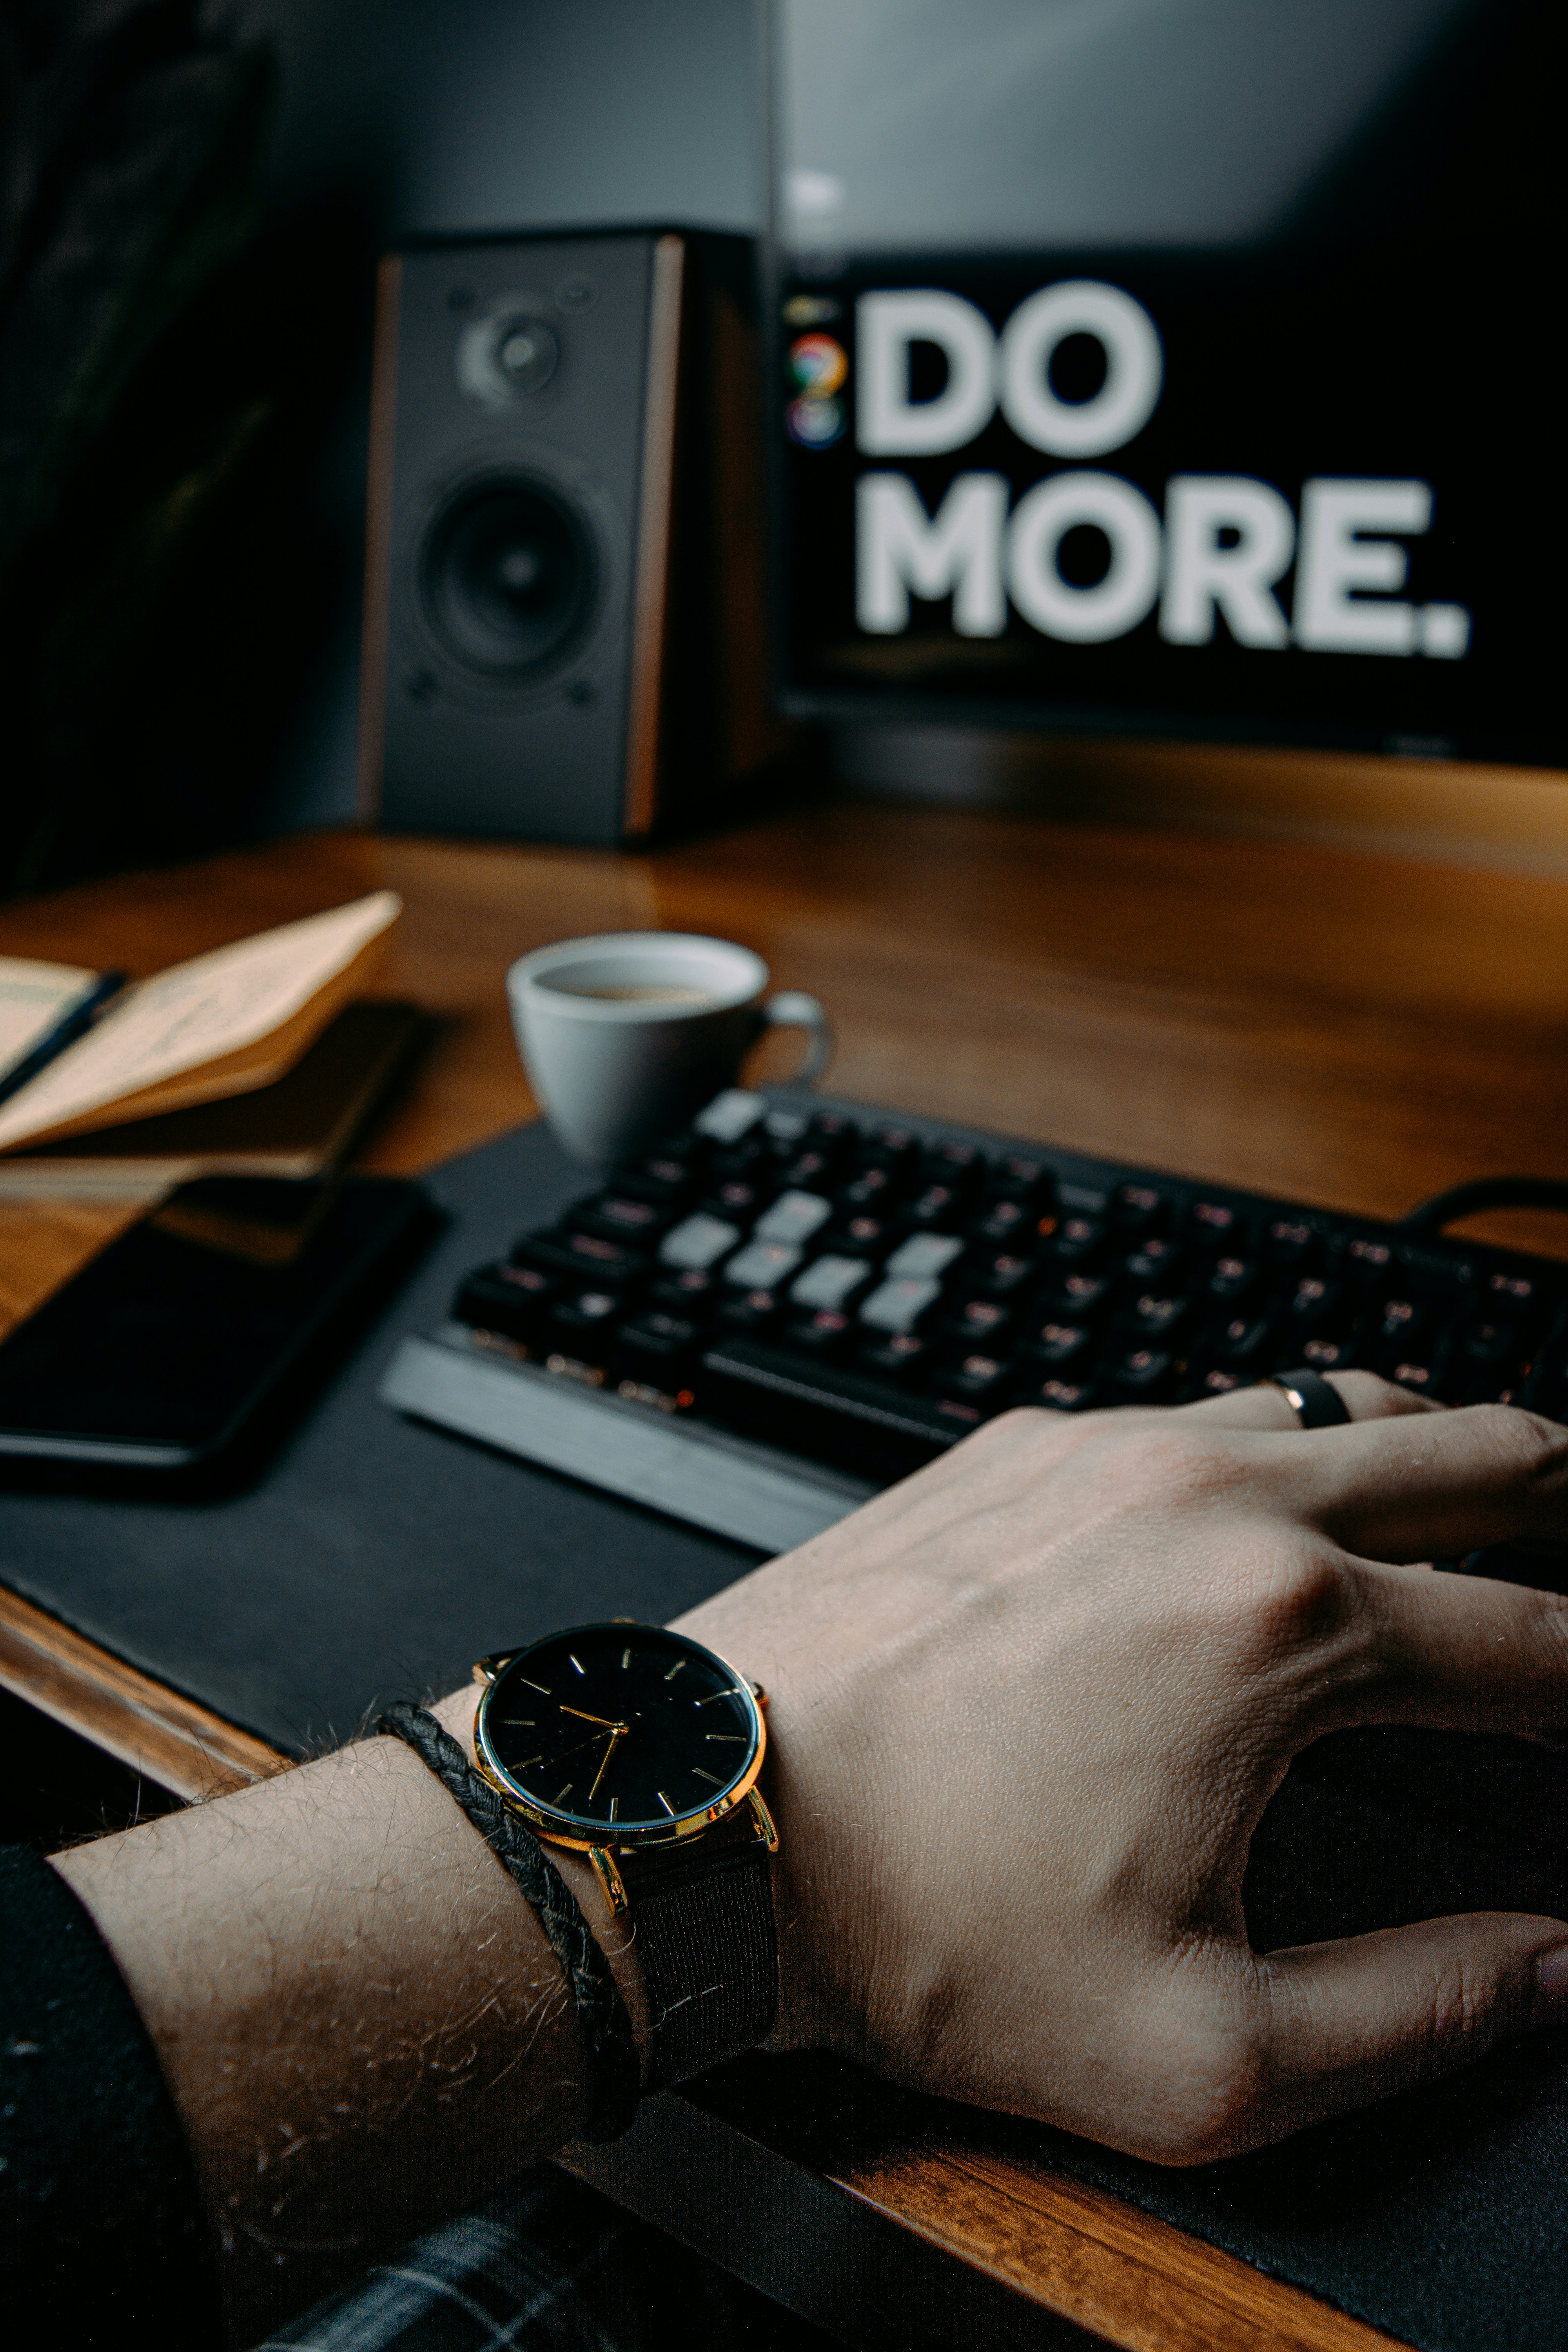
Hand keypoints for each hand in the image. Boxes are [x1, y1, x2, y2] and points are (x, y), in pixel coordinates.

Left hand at [677, 1376, 1567, 2163]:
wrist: (715, 1823)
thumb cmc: (925, 1930)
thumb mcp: (1207, 2052)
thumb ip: (1424, 2008)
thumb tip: (1553, 1966)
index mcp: (1289, 1629)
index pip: (1538, 1641)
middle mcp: (1213, 1498)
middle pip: (1476, 1449)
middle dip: (1563, 1500)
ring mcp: (1109, 1449)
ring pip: (1342, 1395)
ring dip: (1436, 1443)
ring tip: (1483, 1495)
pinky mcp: (1020, 1441)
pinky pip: (1204, 1398)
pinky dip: (1288, 1432)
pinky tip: (1285, 1484)